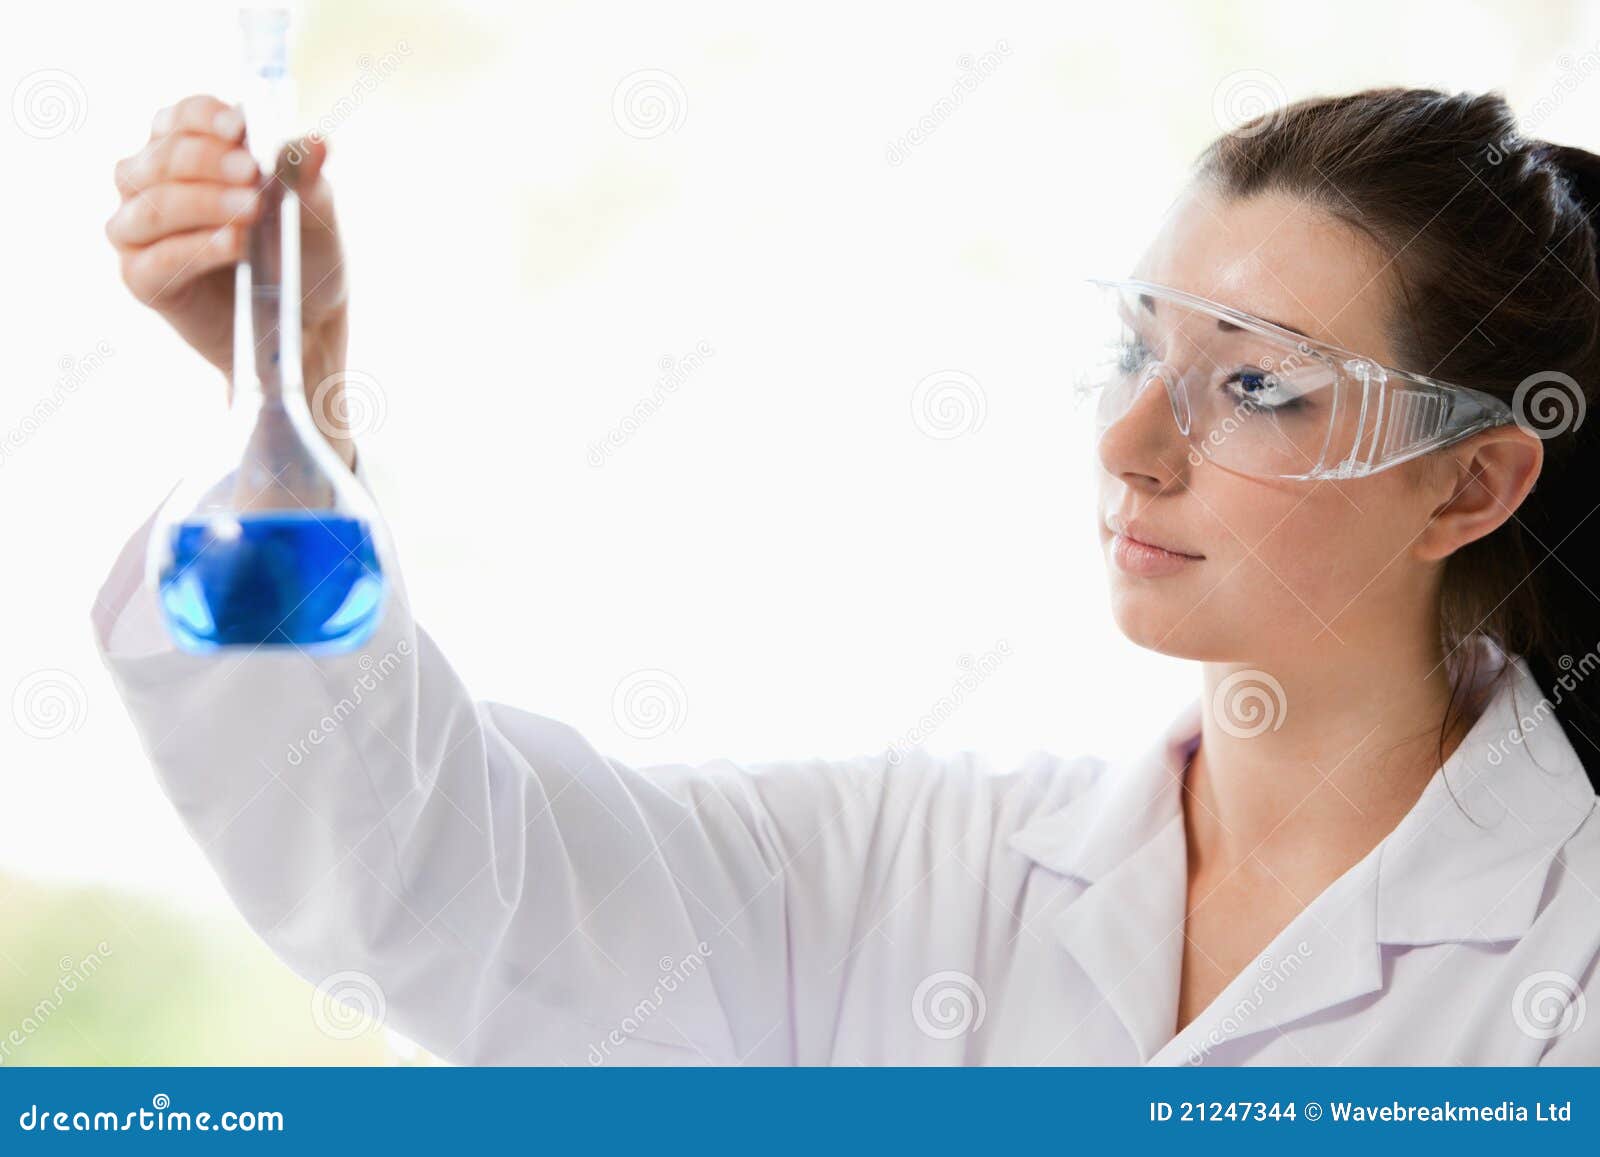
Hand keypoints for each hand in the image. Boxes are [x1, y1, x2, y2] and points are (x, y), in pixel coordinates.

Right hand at [107, 94, 354, 468]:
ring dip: (201, 202)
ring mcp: (141, 235)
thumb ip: (307, 180)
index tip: (239, 126)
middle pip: (156, 159)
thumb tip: (317, 144)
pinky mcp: (145, 280)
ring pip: (150, 206)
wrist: (306, 325)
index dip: (201, 116)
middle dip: (205, 160)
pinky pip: (154, 259)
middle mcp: (151, 188)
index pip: (175, 119)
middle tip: (252, 173)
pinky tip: (234, 245)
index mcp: (187, 155)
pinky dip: (195, 248)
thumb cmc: (303, 258)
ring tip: (251, 210)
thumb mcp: (315, 216)